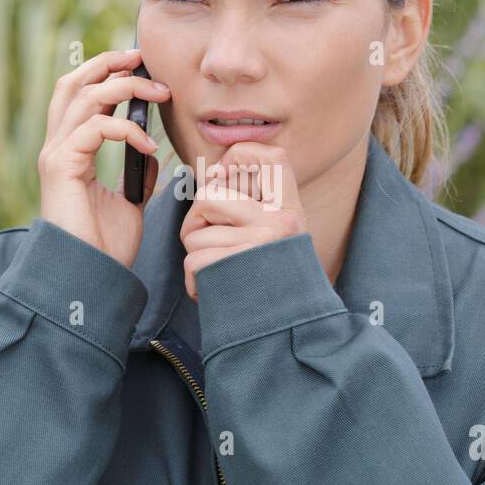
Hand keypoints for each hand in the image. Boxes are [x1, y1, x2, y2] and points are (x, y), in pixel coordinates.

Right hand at [38, 48, 170, 267]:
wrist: (90, 276)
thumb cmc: (106, 247)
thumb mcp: (130, 202)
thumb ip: (137, 174)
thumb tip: (152, 153)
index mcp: (69, 152)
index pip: (79, 96)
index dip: (105, 73)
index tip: (140, 67)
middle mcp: (57, 147)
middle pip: (72, 83)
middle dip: (107, 63)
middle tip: (141, 57)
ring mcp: (55, 155)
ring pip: (85, 96)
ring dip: (126, 87)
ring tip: (159, 92)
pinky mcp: (61, 166)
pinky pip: (96, 128)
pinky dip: (127, 129)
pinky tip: (148, 144)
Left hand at [179, 142, 307, 301]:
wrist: (289, 327)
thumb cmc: (271, 279)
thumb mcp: (278, 234)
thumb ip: (252, 202)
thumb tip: (215, 172)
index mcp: (290, 208)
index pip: (273, 156)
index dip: (238, 158)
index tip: (225, 179)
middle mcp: (280, 221)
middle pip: (208, 195)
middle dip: (197, 223)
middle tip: (215, 247)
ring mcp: (259, 244)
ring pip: (194, 234)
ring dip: (197, 257)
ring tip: (221, 272)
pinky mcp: (236, 268)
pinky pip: (193, 262)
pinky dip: (195, 282)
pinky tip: (215, 290)